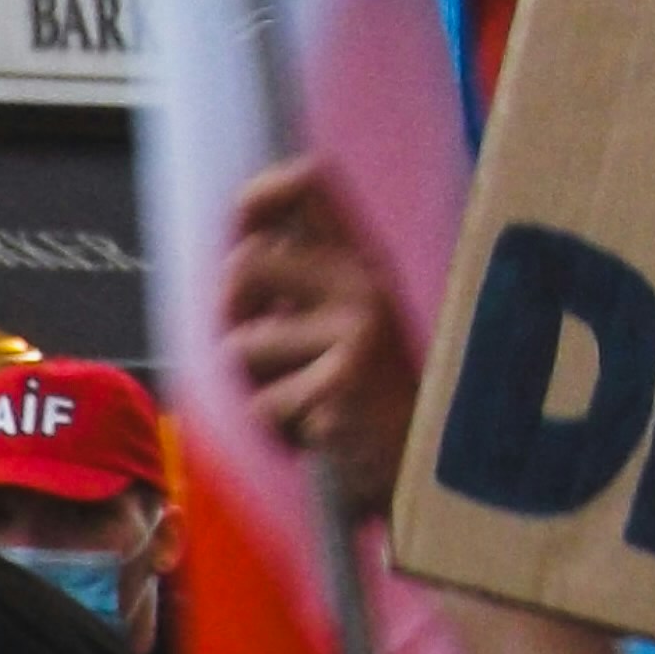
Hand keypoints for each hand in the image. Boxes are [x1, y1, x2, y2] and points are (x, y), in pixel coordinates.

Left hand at [219, 158, 424, 520]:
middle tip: (265, 355)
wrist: (421, 467)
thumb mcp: (342, 323)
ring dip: (257, 385)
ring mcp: (355, 330)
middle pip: (244, 265)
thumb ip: (295, 282)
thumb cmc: (367, 398)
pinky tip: (319, 431)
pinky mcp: (341, 381)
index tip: (244, 218)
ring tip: (306, 399)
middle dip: (233, 317)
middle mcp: (362, 283)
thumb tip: (235, 248)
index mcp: (362, 262)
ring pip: (242, 344)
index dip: (260, 191)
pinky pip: (261, 401)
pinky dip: (276, 427)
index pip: (308, 186)